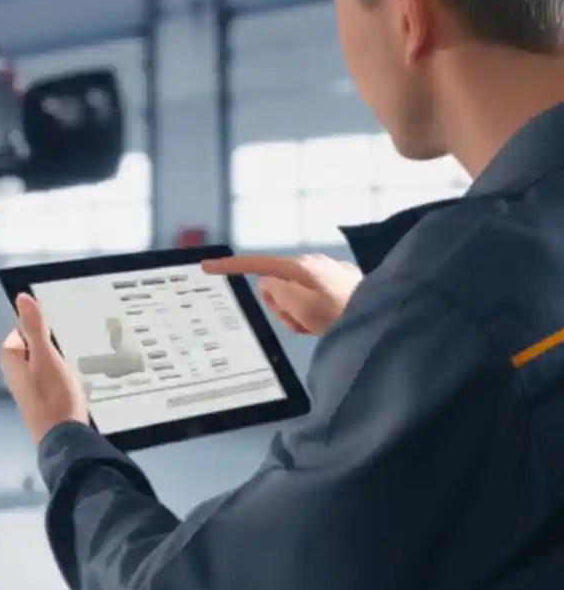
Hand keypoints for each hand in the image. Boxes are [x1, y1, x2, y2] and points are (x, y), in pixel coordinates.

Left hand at [0, 294, 89, 444]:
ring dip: (63, 363)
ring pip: (49, 361)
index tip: (60, 335)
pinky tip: (76, 386)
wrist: (64, 439)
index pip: (26, 327)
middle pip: (38, 344)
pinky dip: (65, 378)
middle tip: (69, 353)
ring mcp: (28, 386)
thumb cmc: (53, 398)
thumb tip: (22, 298)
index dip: (45, 330)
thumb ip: (34, 327)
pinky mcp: (42, 398)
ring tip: (73, 372)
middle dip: (55, 346)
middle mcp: (14, 371)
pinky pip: (54, 378)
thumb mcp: (46, 356)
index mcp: (10, 357)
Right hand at [201, 254, 362, 335]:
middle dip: (281, 307)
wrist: (380, 320)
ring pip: (292, 296)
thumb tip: (270, 285)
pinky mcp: (338, 284)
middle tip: (300, 322)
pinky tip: (328, 321)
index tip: (208, 265)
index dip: (230, 266)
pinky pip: (311, 299)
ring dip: (298, 313)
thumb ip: (275, 291)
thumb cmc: (341, 315)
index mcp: (300, 267)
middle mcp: (312, 265)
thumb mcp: (299, 307)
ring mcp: (326, 273)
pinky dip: (313, 314)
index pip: (256, 264)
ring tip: (317, 324)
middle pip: (274, 286)